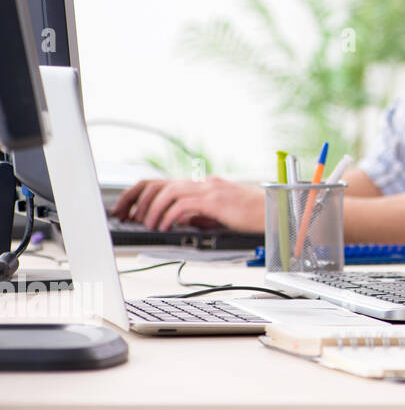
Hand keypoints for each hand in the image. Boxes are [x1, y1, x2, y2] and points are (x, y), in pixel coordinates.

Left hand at [111, 176, 262, 232]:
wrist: (275, 212)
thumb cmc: (252, 215)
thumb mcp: (219, 214)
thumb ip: (199, 214)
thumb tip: (178, 220)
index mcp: (201, 185)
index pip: (161, 183)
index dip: (139, 195)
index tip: (126, 209)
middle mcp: (202, 183)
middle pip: (158, 183)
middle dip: (135, 199)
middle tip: (124, 216)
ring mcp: (209, 190)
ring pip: (167, 192)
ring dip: (152, 210)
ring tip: (147, 224)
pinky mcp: (215, 200)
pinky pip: (183, 205)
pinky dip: (169, 216)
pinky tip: (165, 227)